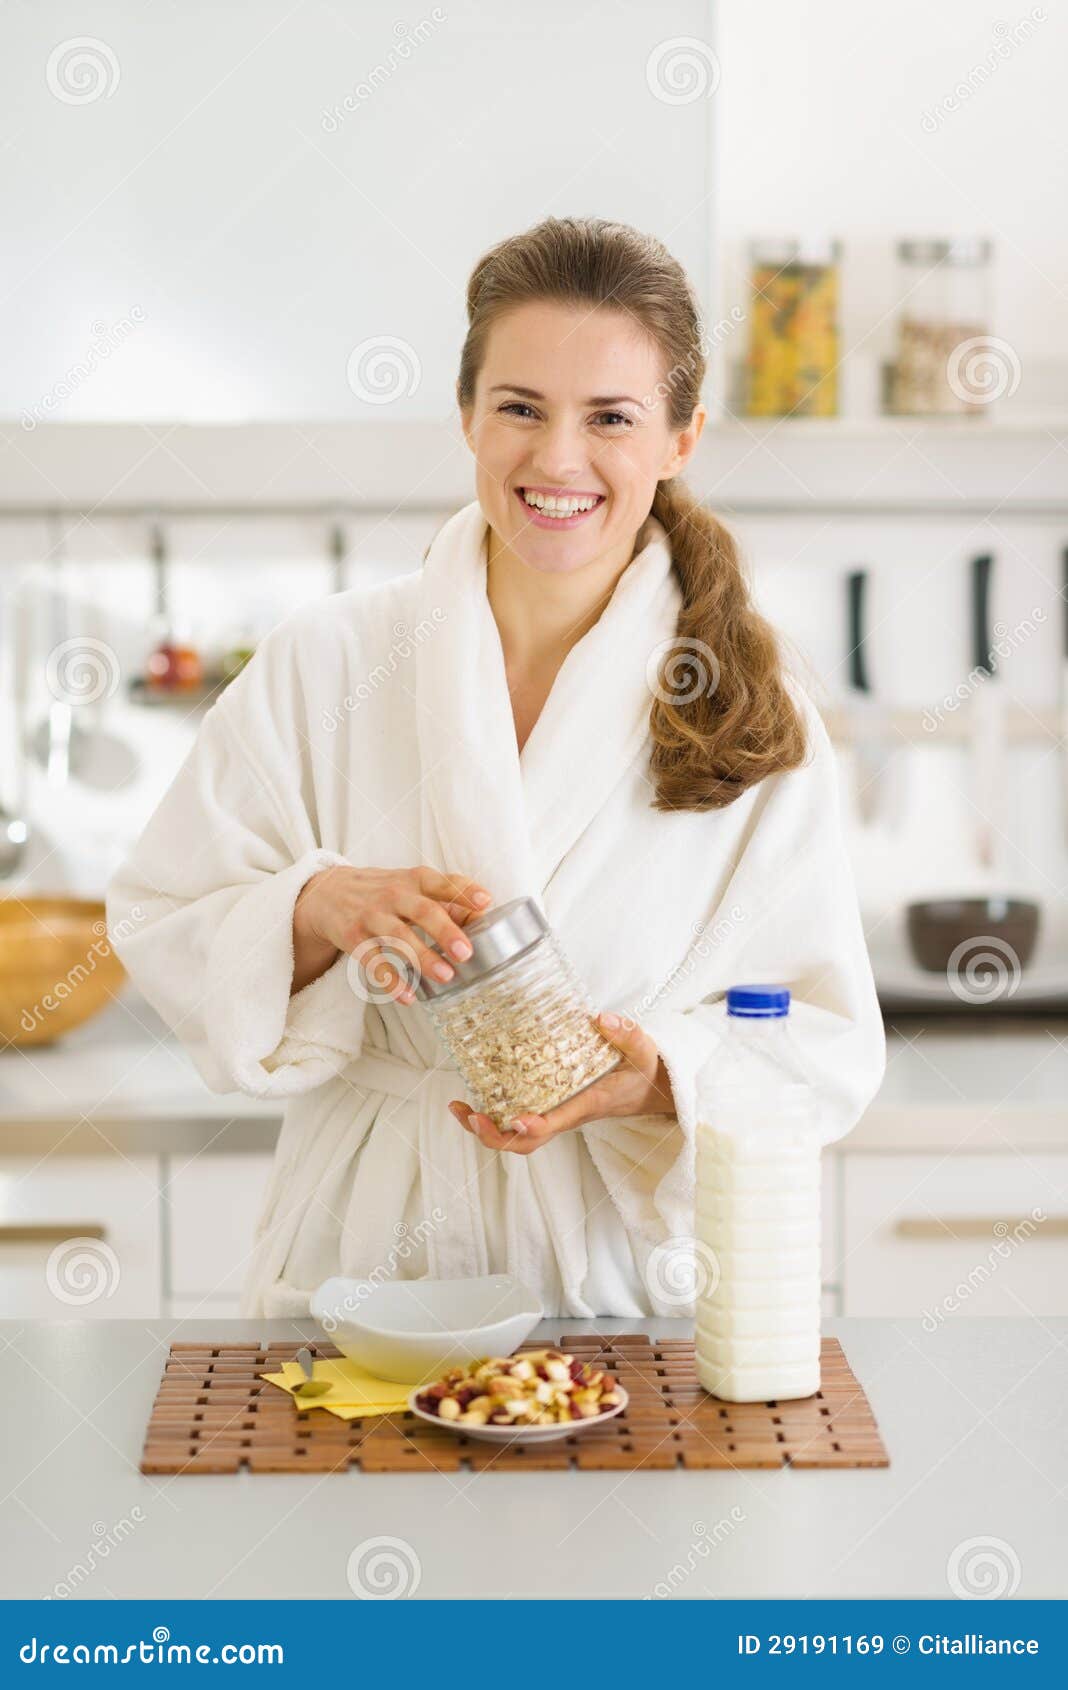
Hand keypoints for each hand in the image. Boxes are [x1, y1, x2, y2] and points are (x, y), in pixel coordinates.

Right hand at [292, 864, 491, 1002]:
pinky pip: (373, 961)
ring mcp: (372, 915)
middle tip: (465, 952)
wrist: (328, 892)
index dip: (464, 891)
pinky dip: (390, 980)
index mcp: (414, 880)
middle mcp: (394, 895)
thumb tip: (484, 917)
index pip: (442, 882)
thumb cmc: (384, 892)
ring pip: (398, 937)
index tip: (485, 902)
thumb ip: (446, 899)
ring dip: (422, 957)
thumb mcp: (412, 886)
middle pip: (422, 911)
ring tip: (445, 976)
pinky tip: (407, 996)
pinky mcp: (354, 938)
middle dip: (445, 931)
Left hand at [448, 1011, 675, 1154]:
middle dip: (494, 1135)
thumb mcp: (643, 1049)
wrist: (648, 1089)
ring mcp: (556, 1114)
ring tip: (458, 1109)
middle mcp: (566, 1115)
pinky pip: (517, 1121)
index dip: (533, 1127)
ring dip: (485, 1128)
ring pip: (517, 1136)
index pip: (557, 1123)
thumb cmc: (643, 1071)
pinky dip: (492, 1115)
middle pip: (526, 1141)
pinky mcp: (550, 1107)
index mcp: (587, 1104)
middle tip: (469, 1114)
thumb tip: (600, 1018)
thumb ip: (626, 1033)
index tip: (516, 1119)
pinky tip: (472, 1099)